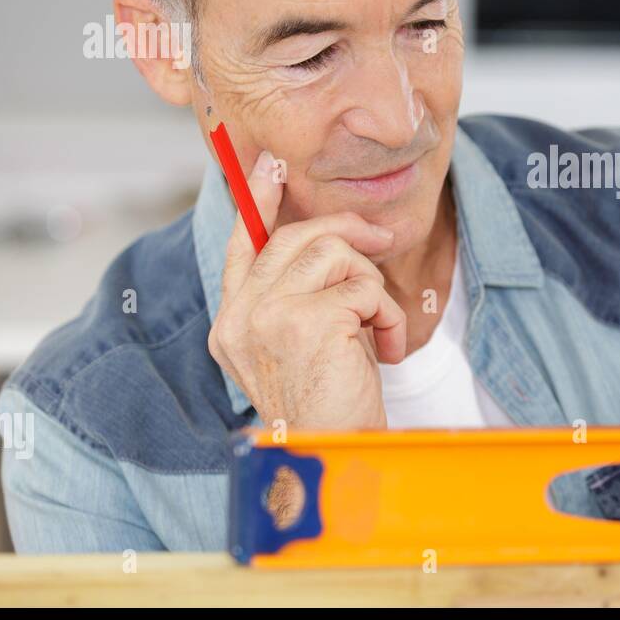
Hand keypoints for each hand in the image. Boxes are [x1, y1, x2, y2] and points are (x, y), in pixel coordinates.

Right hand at [207, 149, 405, 429]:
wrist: (338, 453)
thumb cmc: (332, 402)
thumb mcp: (306, 342)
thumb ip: (301, 295)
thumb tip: (336, 235)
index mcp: (233, 323)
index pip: (241, 246)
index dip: (258, 202)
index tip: (271, 167)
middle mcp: (239, 318)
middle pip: (296, 238)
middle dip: (348, 232)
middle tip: (383, 241)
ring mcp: (267, 318)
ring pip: (333, 253)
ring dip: (372, 286)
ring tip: (379, 326)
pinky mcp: (305, 323)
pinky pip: (363, 286)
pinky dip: (386, 313)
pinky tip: (386, 347)